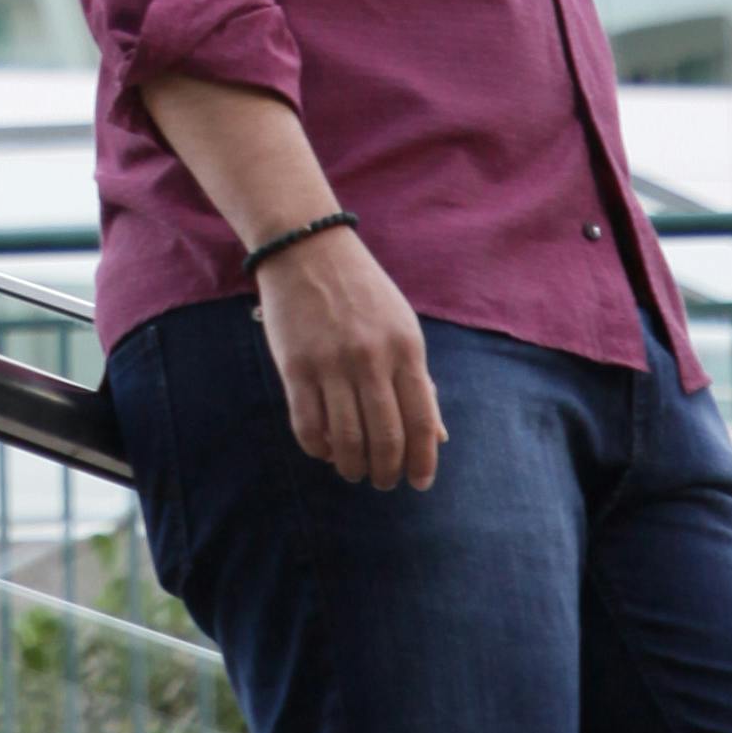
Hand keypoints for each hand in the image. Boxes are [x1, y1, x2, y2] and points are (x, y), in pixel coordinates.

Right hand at [254, 230, 444, 489]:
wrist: (307, 249)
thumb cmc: (362, 292)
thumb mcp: (402, 328)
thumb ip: (418, 381)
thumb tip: (436, 437)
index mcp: (406, 349)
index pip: (422, 421)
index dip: (423, 461)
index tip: (419, 483)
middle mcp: (371, 359)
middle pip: (385, 438)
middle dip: (386, 472)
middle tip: (382, 482)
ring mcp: (331, 363)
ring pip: (346, 439)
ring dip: (352, 467)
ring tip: (353, 471)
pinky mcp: (295, 366)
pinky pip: (307, 425)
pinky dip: (318, 448)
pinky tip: (325, 450)